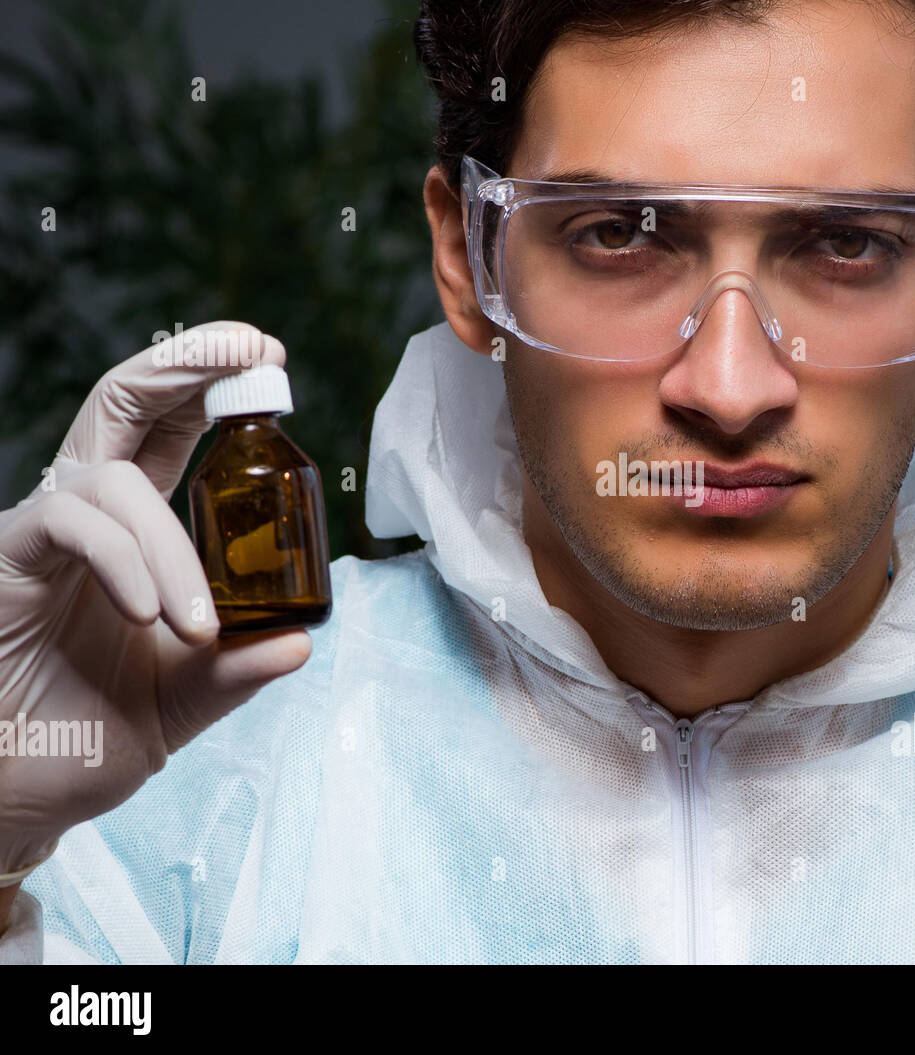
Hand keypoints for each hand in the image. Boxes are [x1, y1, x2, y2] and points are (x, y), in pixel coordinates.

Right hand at [0, 323, 311, 874]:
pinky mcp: (9, 560)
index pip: (168, 434)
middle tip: (255, 352)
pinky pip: (70, 523)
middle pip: (124, 405)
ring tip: (196, 626)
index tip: (271, 360)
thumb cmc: (90, 735)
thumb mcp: (188, 700)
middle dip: (187, 366)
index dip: (211, 386)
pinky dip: (124, 560)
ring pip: (113, 481)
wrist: (22, 791)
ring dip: (170, 546)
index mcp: (134, 533)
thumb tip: (300, 644)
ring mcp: (44, 535)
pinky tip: (151, 614)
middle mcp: (87, 518)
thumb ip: (238, 671)